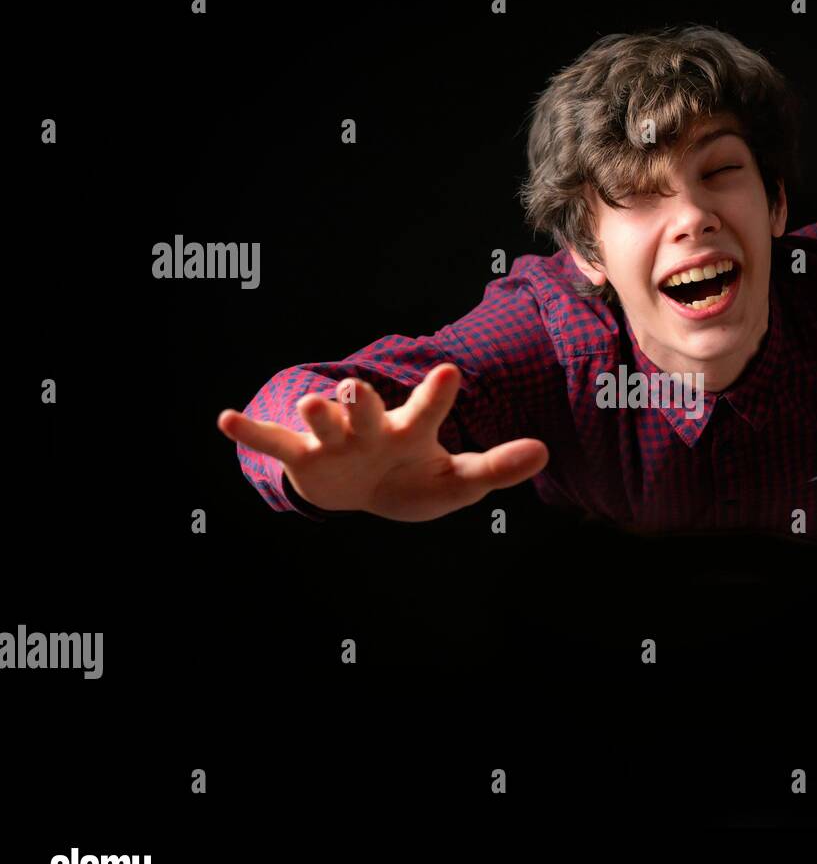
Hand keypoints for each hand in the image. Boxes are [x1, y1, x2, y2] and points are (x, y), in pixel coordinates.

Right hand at [217, 363, 548, 520]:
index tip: (448, 371)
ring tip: (308, 403)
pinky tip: (225, 419)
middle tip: (357, 389)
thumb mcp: (458, 482)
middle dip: (360, 400)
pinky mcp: (304, 458)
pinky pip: (274, 444)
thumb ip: (497, 468)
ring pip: (322, 421)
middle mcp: (370, 427)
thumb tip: (545, 453)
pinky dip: (250, 433)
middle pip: (365, 408)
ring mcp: (335, 440)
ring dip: (315, 411)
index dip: (435, 394)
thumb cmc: (416, 479)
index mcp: (410, 431)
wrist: (367, 492)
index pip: (426, 410)